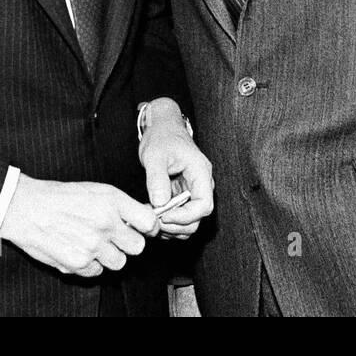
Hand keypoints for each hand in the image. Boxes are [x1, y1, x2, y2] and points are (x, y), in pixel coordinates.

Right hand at [0, 175, 159, 276]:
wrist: (26, 207)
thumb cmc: (60, 197)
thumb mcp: (95, 190)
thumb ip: (121, 205)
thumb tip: (144, 220)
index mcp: (111, 200)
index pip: (149, 221)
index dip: (148, 226)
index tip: (143, 228)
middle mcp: (105, 223)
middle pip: (138, 246)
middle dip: (127, 243)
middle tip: (114, 236)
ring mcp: (93, 245)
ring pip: (119, 262)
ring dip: (109, 255)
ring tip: (92, 242)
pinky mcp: (79, 263)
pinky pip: (97, 271)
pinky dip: (90, 264)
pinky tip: (78, 249)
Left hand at [138, 98, 213, 237]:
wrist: (162, 128)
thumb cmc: (162, 136)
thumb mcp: (155, 154)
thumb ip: (157, 179)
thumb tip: (159, 203)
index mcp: (201, 173)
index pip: (204, 205)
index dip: (185, 216)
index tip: (164, 216)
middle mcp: (200, 185)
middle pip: (197, 218)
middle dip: (176, 225)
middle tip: (154, 221)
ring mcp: (192, 191)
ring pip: (189, 222)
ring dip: (171, 228)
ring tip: (151, 219)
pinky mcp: (182, 196)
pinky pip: (180, 217)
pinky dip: (168, 223)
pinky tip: (153, 216)